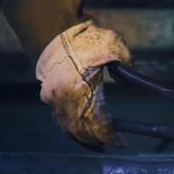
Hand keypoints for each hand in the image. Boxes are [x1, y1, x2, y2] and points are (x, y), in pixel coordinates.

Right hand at [35, 17, 131, 148]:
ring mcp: (52, 99)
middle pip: (80, 131)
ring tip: (95, 142)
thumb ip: (126, 65)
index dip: (111, 136)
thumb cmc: (84, 37)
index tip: (122, 141)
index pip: (98, 125)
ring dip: (81, 136)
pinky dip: (70, 126)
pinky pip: (59, 117)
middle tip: (109, 144)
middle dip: (96, 140)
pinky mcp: (47, 95)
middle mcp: (64, 100)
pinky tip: (79, 128)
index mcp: (81, 91)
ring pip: (67, 127)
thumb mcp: (113, 46)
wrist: (51, 30)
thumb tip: (125, 79)